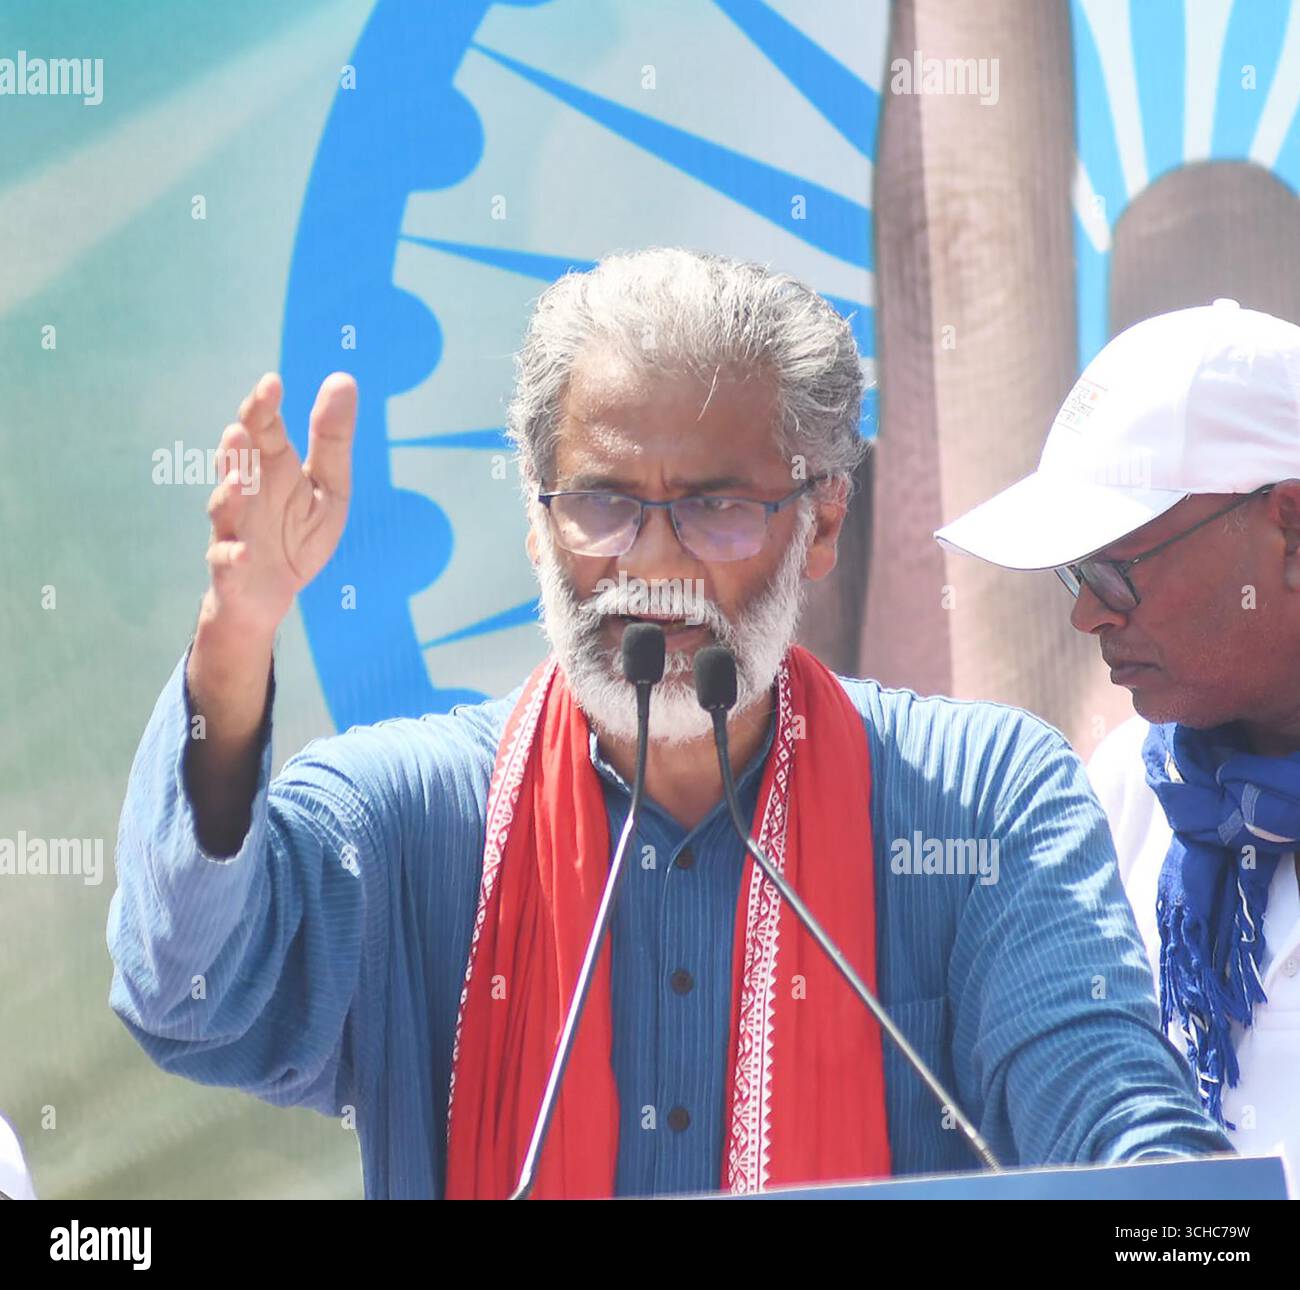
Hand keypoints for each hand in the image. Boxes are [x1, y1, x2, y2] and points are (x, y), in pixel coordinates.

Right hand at [202, 371, 356, 640]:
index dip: (264, 406)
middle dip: (237, 445)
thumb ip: (332, 439)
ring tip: (239, 480)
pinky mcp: (231, 568)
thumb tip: (343, 378)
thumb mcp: (328, 487)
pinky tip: (243, 553)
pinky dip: (233, 555)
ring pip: (225, 506)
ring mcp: (234, 528)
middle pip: (237, 462)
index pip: (264, 429)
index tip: (272, 383)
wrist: (271, 594)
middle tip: (241, 428)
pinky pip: (227, 560)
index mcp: (271, 467)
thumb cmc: (297, 533)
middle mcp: (247, 492)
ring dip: (230, 494)